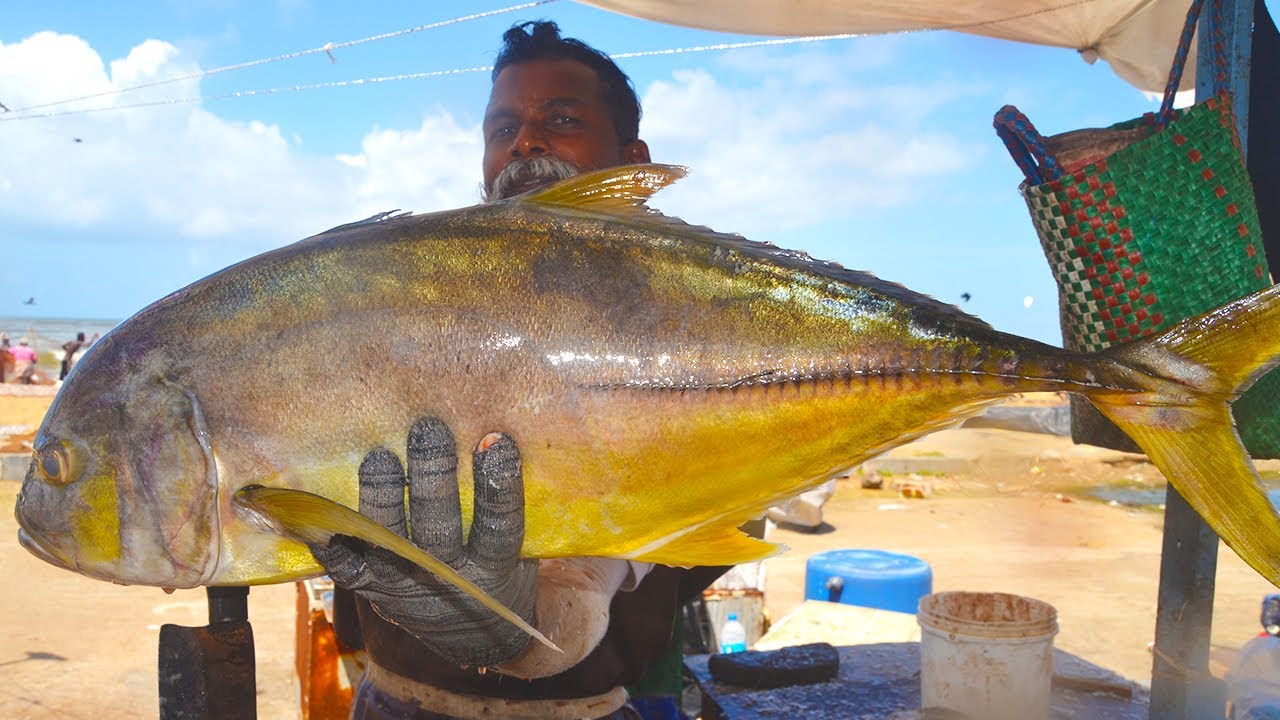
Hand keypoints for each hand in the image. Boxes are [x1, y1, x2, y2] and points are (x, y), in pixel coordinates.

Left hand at [310, 417, 537, 667]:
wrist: (467, 633)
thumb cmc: (499, 570)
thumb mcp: (521, 549)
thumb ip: (506, 506)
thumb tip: (497, 436)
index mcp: (492, 569)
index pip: (498, 526)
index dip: (497, 487)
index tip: (495, 441)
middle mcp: (446, 579)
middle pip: (437, 528)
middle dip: (432, 476)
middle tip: (429, 430)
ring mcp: (403, 585)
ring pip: (388, 541)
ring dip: (383, 496)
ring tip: (381, 456)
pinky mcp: (371, 590)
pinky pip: (344, 568)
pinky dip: (330, 542)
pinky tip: (323, 512)